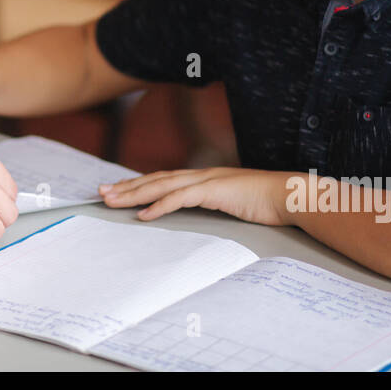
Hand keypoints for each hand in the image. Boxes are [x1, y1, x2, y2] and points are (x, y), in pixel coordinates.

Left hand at [99, 167, 288, 225]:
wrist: (290, 195)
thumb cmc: (265, 201)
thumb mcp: (231, 201)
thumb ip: (212, 202)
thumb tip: (196, 210)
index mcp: (203, 177)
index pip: (162, 179)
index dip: (137, 183)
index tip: (115, 189)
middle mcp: (200, 175)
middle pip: (155, 179)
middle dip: (126, 186)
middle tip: (100, 192)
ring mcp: (207, 180)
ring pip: (162, 186)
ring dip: (135, 194)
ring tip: (113, 200)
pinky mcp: (215, 191)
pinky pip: (182, 199)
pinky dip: (161, 206)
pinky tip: (145, 214)